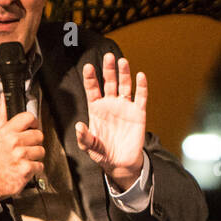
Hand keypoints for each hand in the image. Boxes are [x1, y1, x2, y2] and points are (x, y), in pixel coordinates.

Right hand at [0, 99, 44, 198]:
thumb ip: (1, 116)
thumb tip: (4, 99)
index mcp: (6, 132)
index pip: (28, 117)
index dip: (33, 123)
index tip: (32, 128)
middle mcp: (13, 142)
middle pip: (39, 135)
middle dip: (34, 143)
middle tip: (25, 148)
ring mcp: (20, 155)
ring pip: (41, 151)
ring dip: (35, 157)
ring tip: (24, 159)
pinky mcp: (26, 169)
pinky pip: (40, 165)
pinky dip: (35, 169)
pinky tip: (24, 168)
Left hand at [76, 52, 147, 190]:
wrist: (121, 163)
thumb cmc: (103, 154)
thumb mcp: (89, 147)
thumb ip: (84, 137)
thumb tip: (79, 126)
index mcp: (96, 109)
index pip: (92, 89)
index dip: (90, 78)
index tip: (88, 67)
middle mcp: (110, 104)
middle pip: (109, 82)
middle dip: (108, 69)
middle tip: (108, 57)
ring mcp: (125, 107)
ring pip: (124, 86)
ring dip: (123, 74)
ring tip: (122, 62)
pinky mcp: (139, 114)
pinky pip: (140, 97)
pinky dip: (141, 86)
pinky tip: (140, 76)